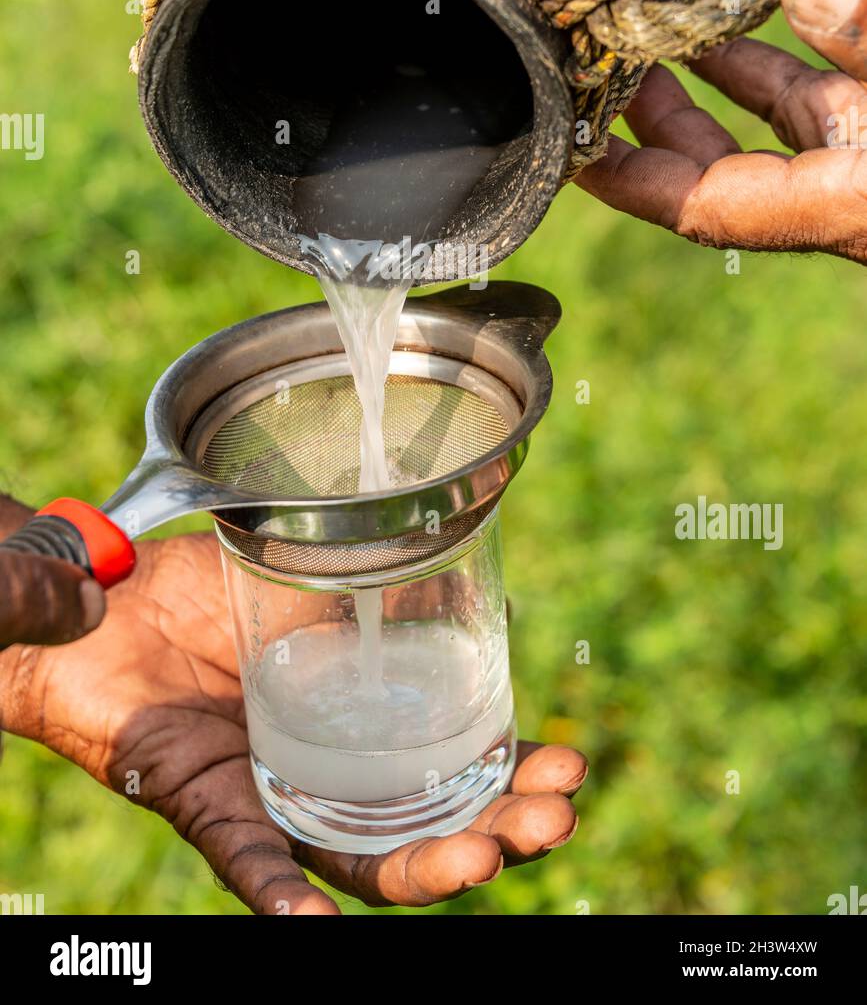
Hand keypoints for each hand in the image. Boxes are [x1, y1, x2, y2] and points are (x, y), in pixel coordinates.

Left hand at [0, 513, 586, 913]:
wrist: (101, 598)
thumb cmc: (201, 592)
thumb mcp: (306, 582)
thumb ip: (378, 591)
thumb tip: (479, 589)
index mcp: (357, 728)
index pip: (451, 773)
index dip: (512, 779)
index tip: (570, 766)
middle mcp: (324, 775)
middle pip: (423, 828)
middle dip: (495, 831)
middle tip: (552, 820)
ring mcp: (270, 796)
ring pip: (355, 859)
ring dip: (421, 869)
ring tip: (483, 860)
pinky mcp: (204, 801)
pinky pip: (245, 861)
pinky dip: (281, 899)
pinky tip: (315, 924)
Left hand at [576, 0, 866, 264]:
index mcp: (840, 205)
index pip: (700, 205)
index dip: (624, 178)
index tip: (565, 142)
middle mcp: (838, 196)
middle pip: (713, 169)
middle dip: (648, 117)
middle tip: (595, 56)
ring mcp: (859, 163)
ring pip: (762, 129)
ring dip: (704, 80)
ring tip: (646, 30)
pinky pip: (808, 105)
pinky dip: (763, 67)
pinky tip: (724, 25)